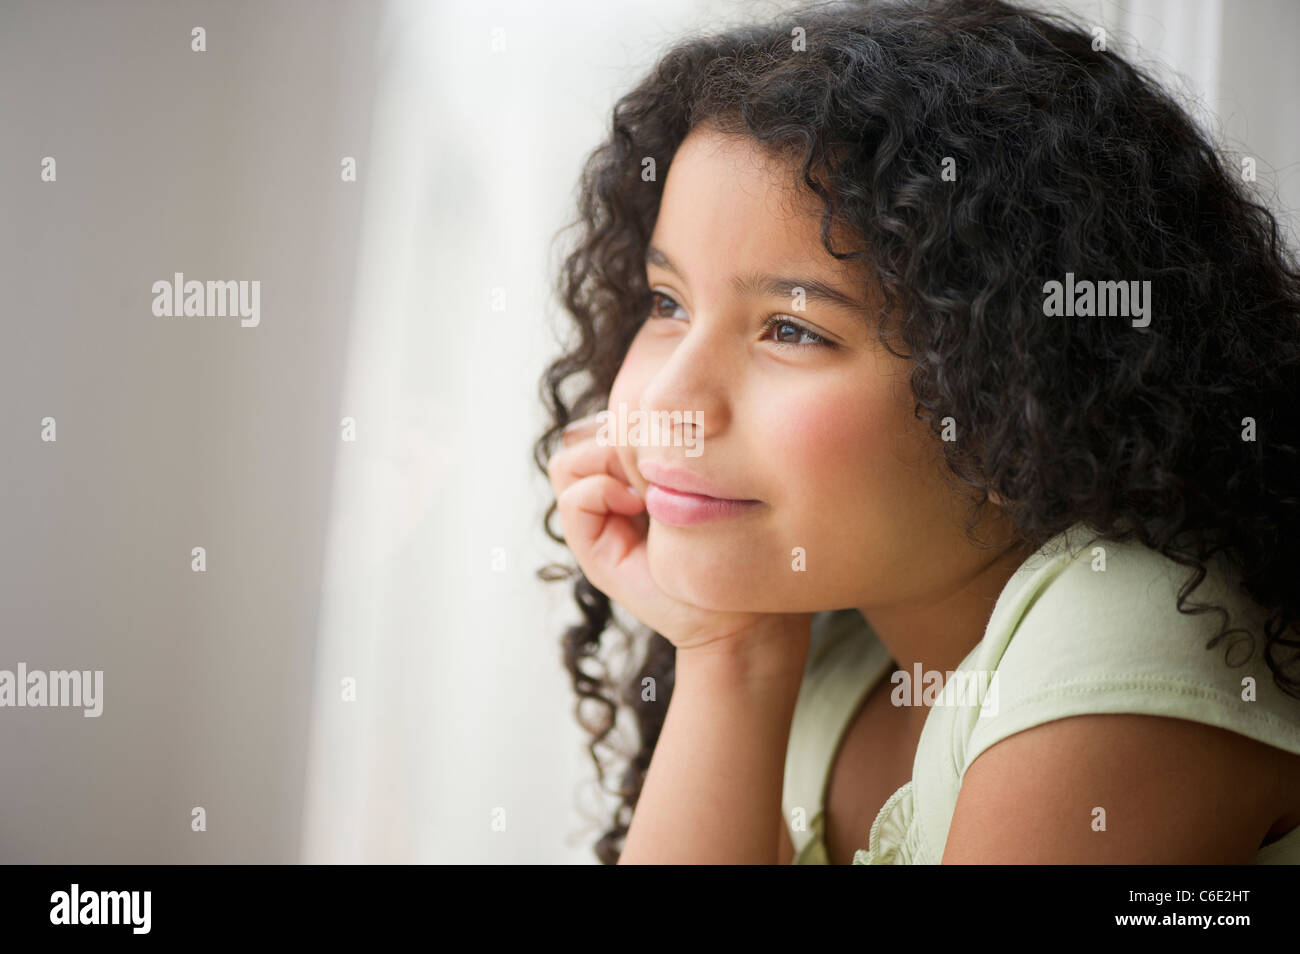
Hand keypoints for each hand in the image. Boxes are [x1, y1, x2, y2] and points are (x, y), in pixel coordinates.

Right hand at [546, 411, 808, 653]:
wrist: (736, 612)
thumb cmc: (732, 540)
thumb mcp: (698, 476)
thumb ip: (664, 444)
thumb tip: (638, 413)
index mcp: (638, 474)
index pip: (609, 421)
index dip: (634, 419)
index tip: (675, 438)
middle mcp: (613, 493)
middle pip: (585, 436)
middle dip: (620, 438)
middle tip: (660, 460)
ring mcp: (599, 521)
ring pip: (569, 462)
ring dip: (607, 462)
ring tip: (647, 484)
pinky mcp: (593, 549)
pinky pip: (571, 493)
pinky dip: (600, 489)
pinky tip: (637, 504)